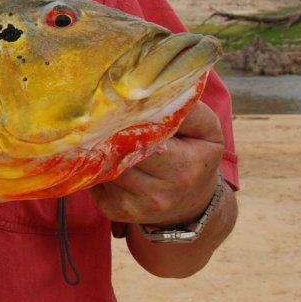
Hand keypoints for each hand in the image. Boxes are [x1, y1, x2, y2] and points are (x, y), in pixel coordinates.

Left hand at [91, 101, 224, 226]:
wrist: (193, 205)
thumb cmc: (196, 157)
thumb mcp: (206, 131)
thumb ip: (187, 110)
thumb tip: (159, 90)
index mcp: (182, 169)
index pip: (145, 141)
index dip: (129, 121)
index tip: (118, 104)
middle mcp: (157, 194)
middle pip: (118, 154)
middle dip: (109, 132)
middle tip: (101, 112)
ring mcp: (133, 206)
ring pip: (102, 165)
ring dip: (99, 147)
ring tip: (104, 131)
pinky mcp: (113, 211)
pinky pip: (94, 180)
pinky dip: (96, 165)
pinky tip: (106, 156)